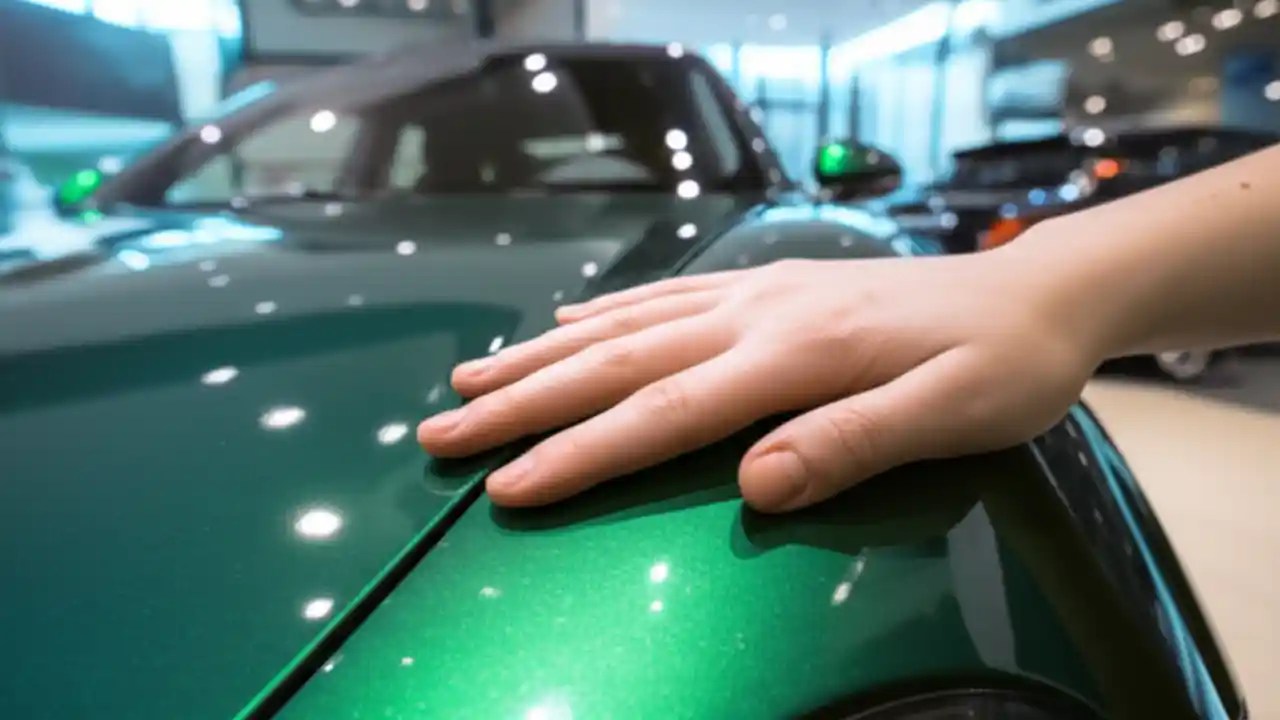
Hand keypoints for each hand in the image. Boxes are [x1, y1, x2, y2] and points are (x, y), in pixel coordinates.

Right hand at [418, 242, 1101, 511]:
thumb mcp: (951, 415)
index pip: (663, 413)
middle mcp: (758, 316)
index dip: (579, 453)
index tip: (507, 484)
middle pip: (617, 363)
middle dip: (523, 402)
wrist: (1035, 292)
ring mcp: (757, 295)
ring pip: (625, 324)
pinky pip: (665, 297)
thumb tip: (756, 484)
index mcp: (794, 354)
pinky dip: (605, 313)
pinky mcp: (768, 288)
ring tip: (472, 378)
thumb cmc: (1002, 366)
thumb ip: (850, 444)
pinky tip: (566, 322)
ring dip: (542, 356)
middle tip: (442, 430)